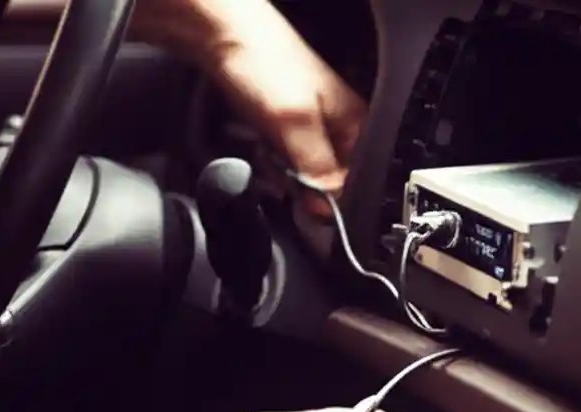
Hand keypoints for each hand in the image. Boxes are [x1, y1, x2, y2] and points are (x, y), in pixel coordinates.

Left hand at [132, 0, 366, 206]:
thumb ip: (316, 168)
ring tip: (268, 160)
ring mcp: (310, 125)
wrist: (222, 33)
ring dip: (282, 176)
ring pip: (304, 173)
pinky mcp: (285, 125)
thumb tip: (328, 209)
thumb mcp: (294, 124)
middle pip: (329, 181)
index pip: (358, 181)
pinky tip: (259, 152)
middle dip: (303, 188)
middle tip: (282, 176)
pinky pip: (283, 159)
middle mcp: (338, 126)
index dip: (334, 200)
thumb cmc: (265, 63)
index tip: (310, 208)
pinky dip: (270, 162)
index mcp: (356, 123)